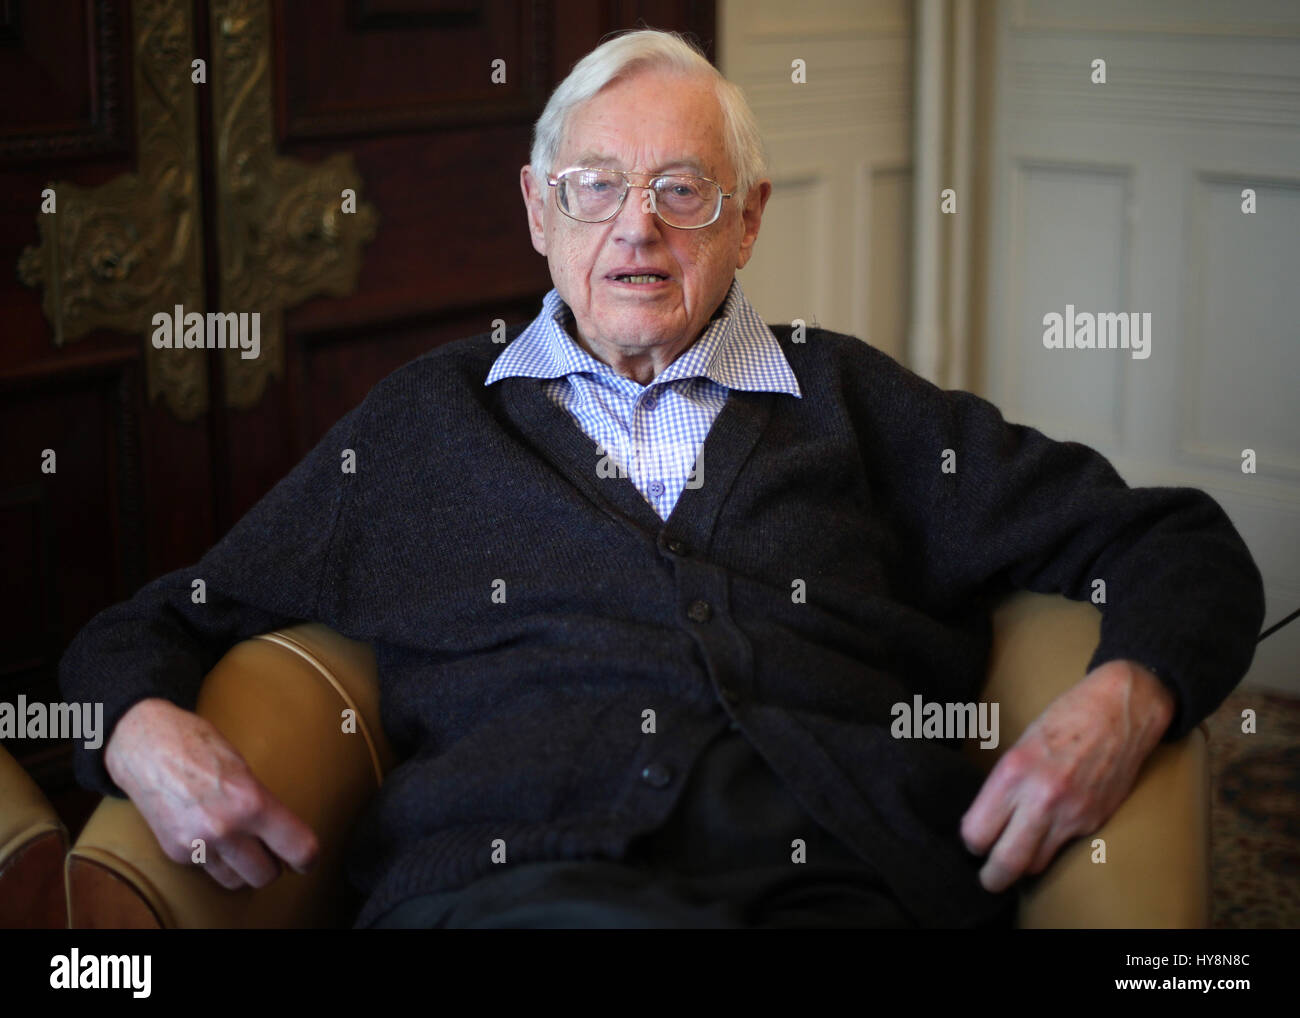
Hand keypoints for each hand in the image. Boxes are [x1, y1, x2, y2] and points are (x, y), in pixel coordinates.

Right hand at [104, 697, 319, 890]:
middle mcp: (225, 828)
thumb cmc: (198, 744)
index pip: (296, 847)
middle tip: (273, 852)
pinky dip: (216, 859)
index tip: (307, 859)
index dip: (308, 857)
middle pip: (265, 875)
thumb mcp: (244, 767)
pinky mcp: (175, 852)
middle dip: (273, 866)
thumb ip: (262, 801)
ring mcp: (197, 844)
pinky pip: (208, 869)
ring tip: (245, 849)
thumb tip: (281, 829)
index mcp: (251, 801)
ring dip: (245, 869)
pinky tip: (213, 836)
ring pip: (236, 880)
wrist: (144, 745)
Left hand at [959, 659, 1174, 892]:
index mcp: (1014, 772)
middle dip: (992, 877)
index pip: (978, 830)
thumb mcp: (1020, 743)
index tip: (973, 839)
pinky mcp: (1095, 821)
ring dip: (1022, 865)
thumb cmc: (1065, 718)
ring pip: (1036, 863)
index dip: (971, 841)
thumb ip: (1005, 782)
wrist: (1121, 710)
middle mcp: (1042, 797)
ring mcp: (1072, 813)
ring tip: (1014, 857)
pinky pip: (1063, 847)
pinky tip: (1045, 834)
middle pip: (1006, 861)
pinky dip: (1050, 847)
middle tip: (987, 877)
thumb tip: (988, 815)